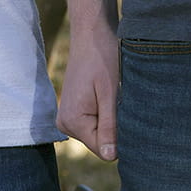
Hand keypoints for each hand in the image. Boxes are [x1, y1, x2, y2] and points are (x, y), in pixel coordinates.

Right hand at [57, 21, 120, 160]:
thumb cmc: (103, 58)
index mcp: (72, 121)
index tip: (125, 112)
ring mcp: (67, 117)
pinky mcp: (74, 111)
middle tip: (118, 99)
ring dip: (111, 119)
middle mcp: (65, 123)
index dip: (120, 136)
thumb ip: (109, 127)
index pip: (103, 149)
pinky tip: (107, 94)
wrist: (92, 33)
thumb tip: (111, 157)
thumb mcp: (110, 93)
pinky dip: (106, 113)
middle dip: (115, 127)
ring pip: (99, 133)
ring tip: (112, 94)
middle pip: (100, 143)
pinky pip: (95, 123)